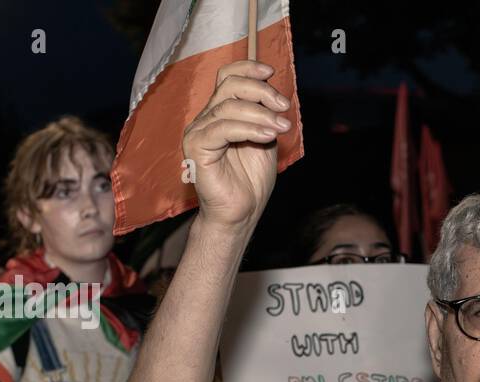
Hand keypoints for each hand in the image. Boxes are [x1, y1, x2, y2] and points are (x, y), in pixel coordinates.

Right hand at [182, 59, 290, 230]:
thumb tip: (275, 96)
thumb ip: (265, 117)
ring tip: (281, 128)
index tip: (271, 73)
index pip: (227, 78)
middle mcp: (207, 118)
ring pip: (229, 107)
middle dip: (261, 92)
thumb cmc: (252, 181)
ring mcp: (199, 131)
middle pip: (230, 86)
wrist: (241, 213)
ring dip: (261, 115)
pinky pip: (222, 128)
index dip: (248, 69)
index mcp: (221, 113)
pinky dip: (248, 129)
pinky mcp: (196, 147)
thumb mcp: (265, 140)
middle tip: (283, 107)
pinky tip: (267, 136)